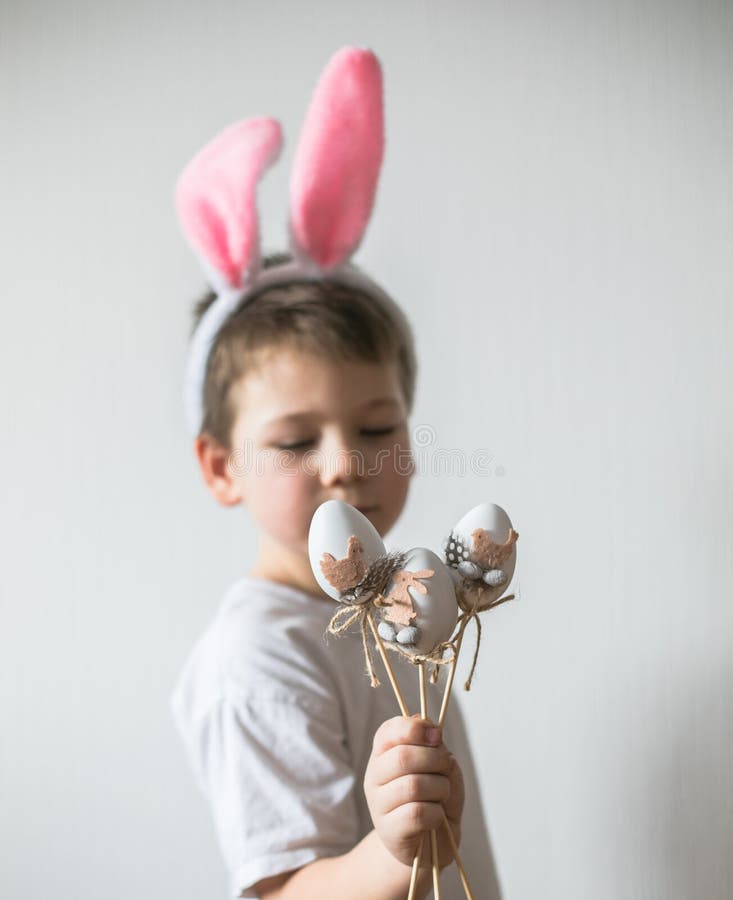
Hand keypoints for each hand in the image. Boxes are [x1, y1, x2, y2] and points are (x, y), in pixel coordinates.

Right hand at [364, 716, 464, 868]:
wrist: (432, 842)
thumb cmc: (435, 797)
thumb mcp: (440, 766)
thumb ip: (435, 746)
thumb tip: (433, 732)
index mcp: (383, 754)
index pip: (388, 731)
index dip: (415, 729)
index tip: (437, 736)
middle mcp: (374, 777)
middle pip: (402, 757)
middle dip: (436, 759)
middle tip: (446, 769)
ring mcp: (378, 805)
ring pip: (413, 786)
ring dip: (440, 788)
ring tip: (442, 796)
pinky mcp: (389, 832)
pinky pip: (417, 814)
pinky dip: (436, 813)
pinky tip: (436, 817)